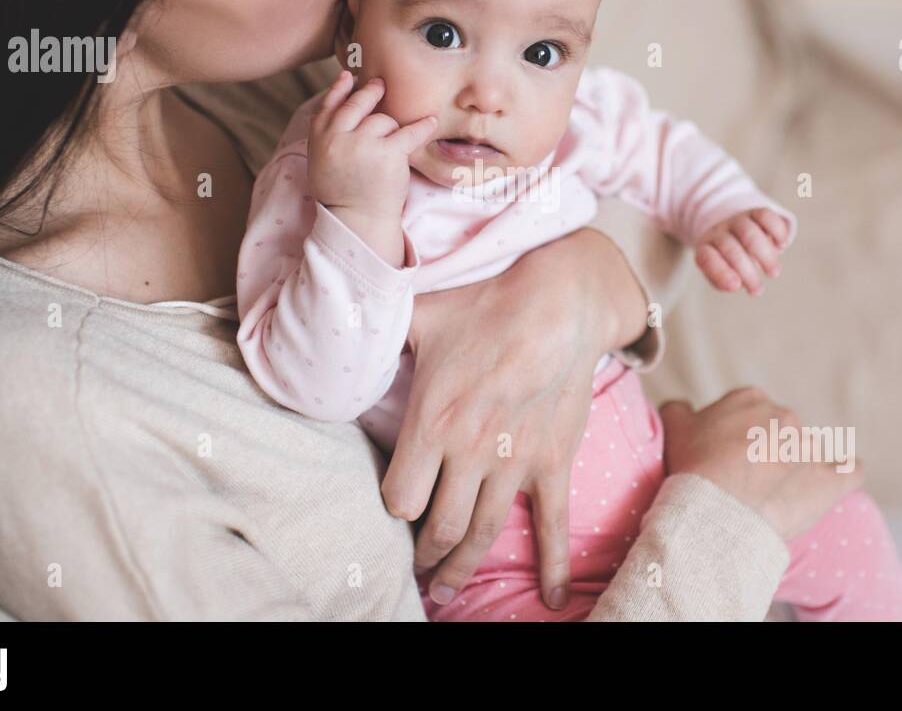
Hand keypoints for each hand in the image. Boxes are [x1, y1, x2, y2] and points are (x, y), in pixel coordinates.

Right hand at [307, 69, 436, 262]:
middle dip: (371, 92)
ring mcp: (363, 143)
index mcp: (320, 138)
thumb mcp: (322, 161)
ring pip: (383, 119)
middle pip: (359, 104)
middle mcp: (339, 137)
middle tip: (381, 84)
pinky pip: (409, 132)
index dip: (339, 89)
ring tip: (391, 147)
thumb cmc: (341, 193)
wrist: (356, 221)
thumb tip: (339, 104)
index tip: (348, 76)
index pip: (330, 105)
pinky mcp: (388, 153)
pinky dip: (423, 126)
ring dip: (391, 130)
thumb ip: (327, 135)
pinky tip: (432, 121)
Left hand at [383, 227, 646, 610]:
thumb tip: (343, 320)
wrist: (558, 303)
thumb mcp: (419, 314)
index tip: (396, 508)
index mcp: (432, 422)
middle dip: (424, 554)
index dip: (395, 508)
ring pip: (483, 533)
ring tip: (448, 589)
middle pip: (439, 526)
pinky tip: (553, 598)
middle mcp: (470, 452)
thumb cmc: (484, 305)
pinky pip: (553, 524)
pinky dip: (552, 565)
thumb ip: (379, 330)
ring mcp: (514, 462)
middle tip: (418, 568)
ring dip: (463, 566)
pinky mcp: (553, 462)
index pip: (401, 498)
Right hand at [660, 388, 863, 539]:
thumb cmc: (693, 468)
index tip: (723, 456)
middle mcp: (784, 416)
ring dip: (795, 467)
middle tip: (745, 480)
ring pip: (806, 452)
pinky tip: (834, 482)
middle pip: (778, 430)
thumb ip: (679, 407)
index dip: (734, 434)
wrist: (719, 512)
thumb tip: (686, 406)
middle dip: (765, 450)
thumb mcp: (673, 427)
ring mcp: (810, 447)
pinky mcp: (832, 479)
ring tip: (776, 495)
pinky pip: (850, 471)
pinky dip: (844, 475)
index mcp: (750, 399)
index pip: (746, 411)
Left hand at [695, 207, 789, 295]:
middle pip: (731, 249)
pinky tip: (780, 246)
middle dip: (748, 273)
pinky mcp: (755, 212)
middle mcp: (719, 231)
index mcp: (705, 248)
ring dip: (765, 256)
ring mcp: (737, 220)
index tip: (736, 287)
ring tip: (773, 273)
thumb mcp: (719, 277)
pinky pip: (766, 216)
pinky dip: (776, 232)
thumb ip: (723, 282)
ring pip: (750, 233)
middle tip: (758, 291)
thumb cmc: (726, 263)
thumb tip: (736, 284)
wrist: (732, 234)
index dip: (721, 273)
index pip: (707, 258)